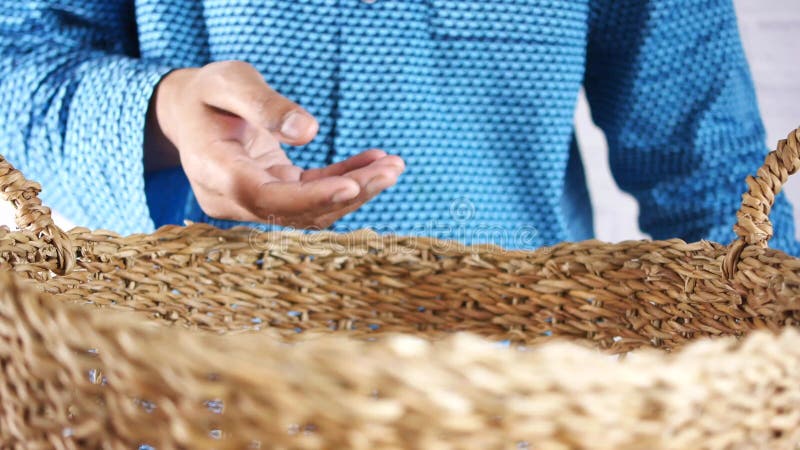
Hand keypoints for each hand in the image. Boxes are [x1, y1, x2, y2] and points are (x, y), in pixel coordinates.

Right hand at [144, 60, 403, 228]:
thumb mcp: (230, 81)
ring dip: (354, 191)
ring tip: (392, 167)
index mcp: (213, 169)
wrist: (190, 112)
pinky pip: (312, 195)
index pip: (264, 196)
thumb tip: (309, 133)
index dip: (310, 197)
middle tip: (392, 170)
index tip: (353, 186)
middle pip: (295, 210)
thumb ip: (264, 104)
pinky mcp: (271, 196)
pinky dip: (343, 180)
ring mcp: (251, 203)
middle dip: (348, 193)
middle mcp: (230, 197)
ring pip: (309, 210)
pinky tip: (374, 163)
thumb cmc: (209, 93)